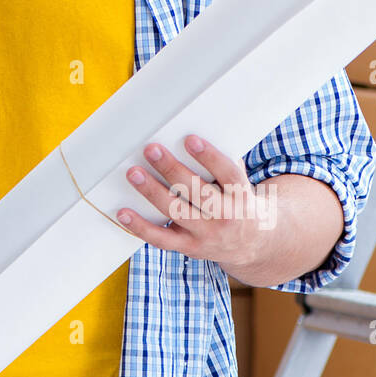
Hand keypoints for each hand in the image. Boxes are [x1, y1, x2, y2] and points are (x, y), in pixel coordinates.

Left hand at [114, 135, 271, 271]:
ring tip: (133, 173)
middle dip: (171, 169)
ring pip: (176, 212)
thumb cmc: (238, 201)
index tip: (190, 139)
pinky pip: (162, 239)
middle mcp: (226, 217)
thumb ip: (223, 162)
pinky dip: (140, 227)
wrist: (252, 244)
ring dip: (152, 191)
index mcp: (242, 195)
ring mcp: (206, 235)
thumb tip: (201, 128)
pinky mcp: (189, 247)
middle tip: (151, 149)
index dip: (210, 157)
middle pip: (197, 192)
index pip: (228, 174)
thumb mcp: (240, 182)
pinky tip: (123, 213)